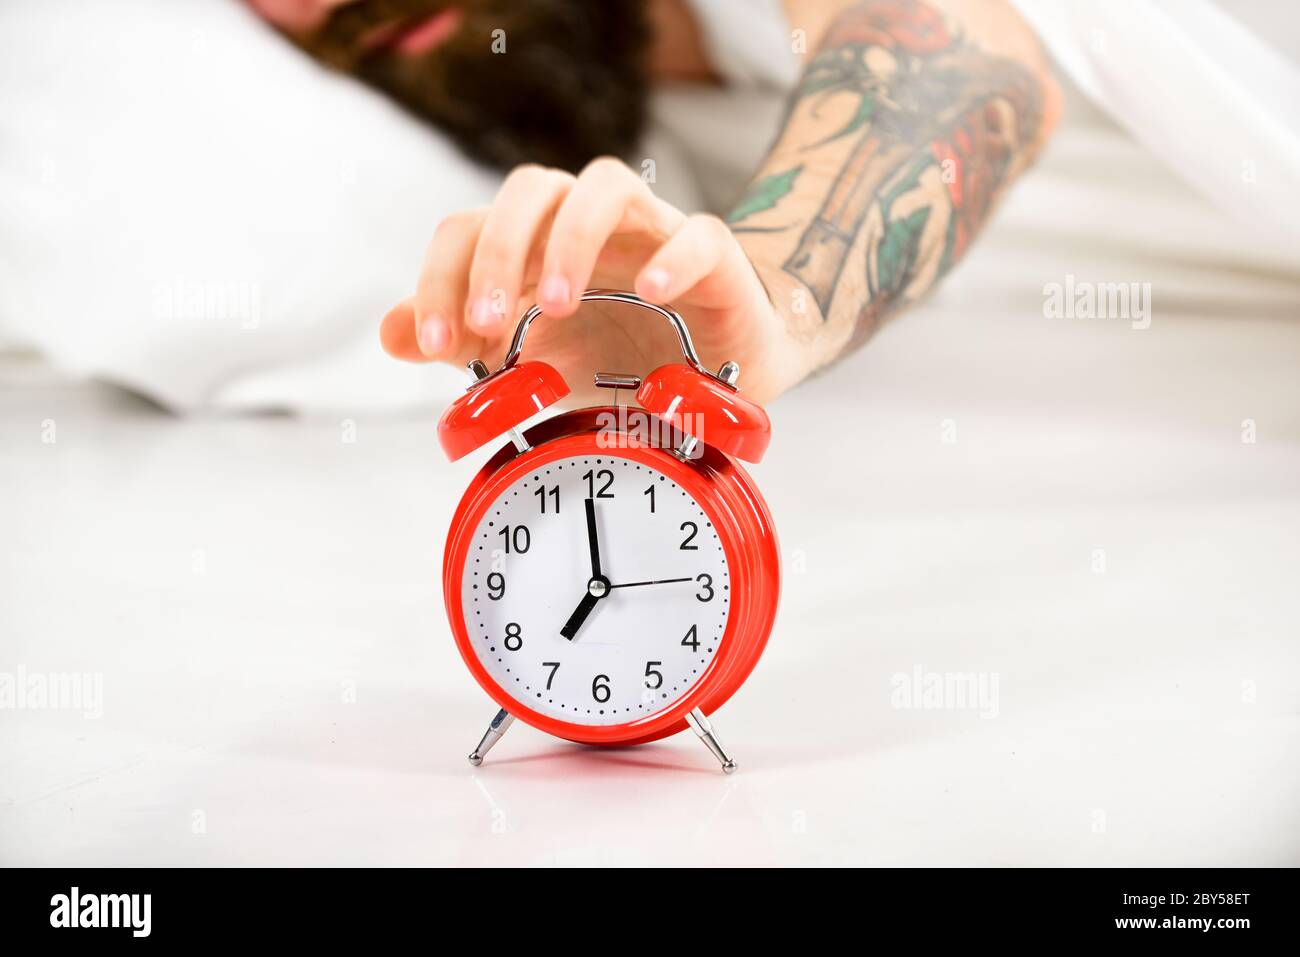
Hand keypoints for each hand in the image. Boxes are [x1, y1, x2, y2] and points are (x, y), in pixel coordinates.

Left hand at [378, 157, 807, 403]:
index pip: (470, 229)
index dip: (441, 280)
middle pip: (529, 189)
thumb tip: (392, 332)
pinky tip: (652, 293)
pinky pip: (695, 232)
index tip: (440, 345)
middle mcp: (586, 225)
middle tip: (487, 324)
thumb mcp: (533, 364)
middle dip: (497, 253)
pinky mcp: (712, 255)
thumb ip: (465, 345)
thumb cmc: (623, 358)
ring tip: (556, 306)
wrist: (717, 371)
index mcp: (535, 245)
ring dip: (570, 240)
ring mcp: (651, 231)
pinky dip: (672, 256)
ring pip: (604, 184)